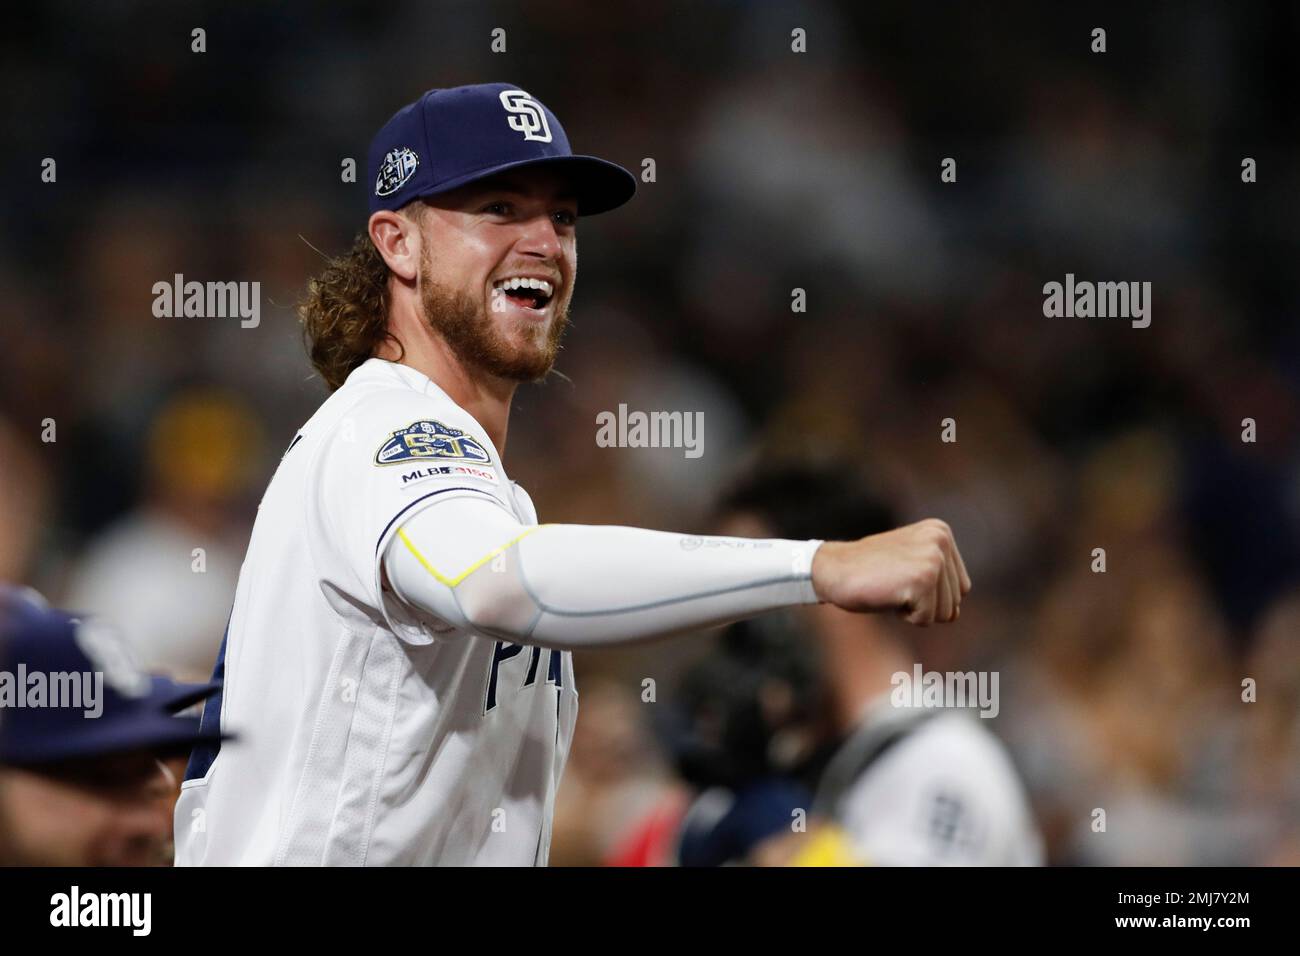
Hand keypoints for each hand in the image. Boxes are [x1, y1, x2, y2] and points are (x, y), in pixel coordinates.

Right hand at [810, 519, 970, 625]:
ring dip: (916, 610)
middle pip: (955, 601)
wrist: (833, 570)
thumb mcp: (910, 567)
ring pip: (946, 613)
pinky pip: (927, 619)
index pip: (960, 587)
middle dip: (924, 603)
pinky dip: (906, 616)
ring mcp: (933, 558)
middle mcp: (941, 540)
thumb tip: (955, 614)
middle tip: (893, 583)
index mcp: (941, 532)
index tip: (901, 577)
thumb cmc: (869, 573)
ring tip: (891, 588)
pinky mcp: (923, 579)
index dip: (930, 594)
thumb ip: (939, 584)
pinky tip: (888, 595)